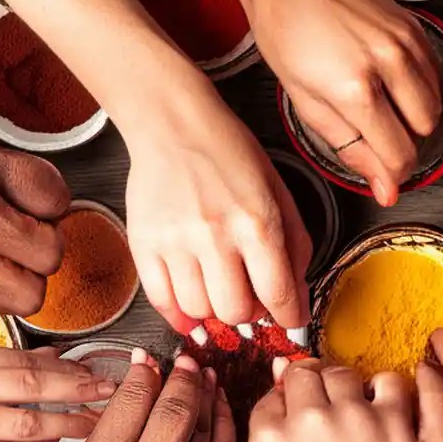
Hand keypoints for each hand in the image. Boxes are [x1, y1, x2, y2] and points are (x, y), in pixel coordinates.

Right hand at [0, 120, 70, 315]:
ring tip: (6, 243)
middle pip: (35, 293)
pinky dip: (4, 283)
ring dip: (25, 276)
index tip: (35, 215)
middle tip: (24, 233)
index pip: (48, 254)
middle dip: (40, 262)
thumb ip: (39, 183)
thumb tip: (62, 214)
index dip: (52, 232)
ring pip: (20, 305)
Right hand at [27, 351, 234, 441]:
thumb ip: (115, 420)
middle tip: (185, 361)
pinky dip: (222, 429)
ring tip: (205, 376)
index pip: (136, 397)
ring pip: (203, 431)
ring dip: (206, 397)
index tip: (149, 358)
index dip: (147, 370)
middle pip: (177, 410)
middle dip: (185, 377)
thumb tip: (143, 377)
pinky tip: (218, 408)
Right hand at [125, 83, 311, 332]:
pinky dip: (179, 314)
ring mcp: (175, 242)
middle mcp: (215, 236)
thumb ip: (296, 248)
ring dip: (215, 310)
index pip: (278, 295)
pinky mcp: (144, 244)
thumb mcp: (279, 193)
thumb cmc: (230, 153)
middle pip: (235, 312)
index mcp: (257, 223)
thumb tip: (298, 298)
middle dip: (250, 312)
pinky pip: (161, 300)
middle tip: (251, 295)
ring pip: (199, 311)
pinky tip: (191, 308)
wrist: (174, 123)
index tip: (289, 318)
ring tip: (220, 287)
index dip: (289, 317)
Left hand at [242, 0, 440, 205]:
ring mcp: (406, 42)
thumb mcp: (306, 103)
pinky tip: (391, 82)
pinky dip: (419, 88)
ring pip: (435, 103)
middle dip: (404, 141)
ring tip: (381, 105)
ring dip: (414, 115)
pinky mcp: (415, 27)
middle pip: (425, 130)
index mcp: (356, 89)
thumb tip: (383, 186)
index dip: (393, 175)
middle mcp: (389, 63)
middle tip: (375, 133)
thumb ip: (350, 148)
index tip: (385, 179)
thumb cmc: (287, 33)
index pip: (399, 154)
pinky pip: (434, 74)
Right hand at [248, 360, 442, 441]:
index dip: (287, 405)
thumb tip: (281, 371)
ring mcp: (350, 416)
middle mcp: (306, 422)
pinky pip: (387, 381)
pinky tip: (383, 414)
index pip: (270, 396)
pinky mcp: (391, 417)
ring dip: (347, 389)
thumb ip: (276, 431)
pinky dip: (386, 392)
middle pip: (303, 375)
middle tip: (327, 416)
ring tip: (355, 420)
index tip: (299, 421)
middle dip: (313, 389)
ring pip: (341, 373)